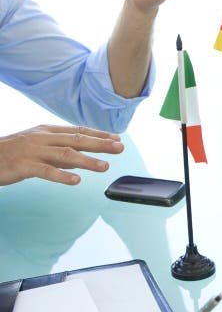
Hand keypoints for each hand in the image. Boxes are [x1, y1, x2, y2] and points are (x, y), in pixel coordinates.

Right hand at [0, 125, 123, 185]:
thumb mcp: (38, 145)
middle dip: (100, 144)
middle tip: (120, 148)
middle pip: (76, 140)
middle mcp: (42, 138)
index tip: (117, 138)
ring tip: (105, 166)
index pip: (78, 131)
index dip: (99, 134)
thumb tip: (84, 154)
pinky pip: (45, 171)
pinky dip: (62, 175)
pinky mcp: (23, 165)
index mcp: (46, 131)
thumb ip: (59, 149)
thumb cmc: (11, 153)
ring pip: (65, 154)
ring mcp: (33, 151)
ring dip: (87, 160)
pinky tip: (76, 180)